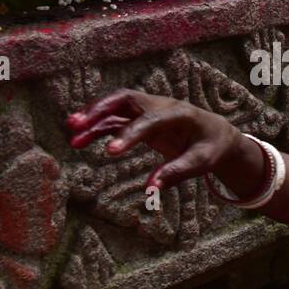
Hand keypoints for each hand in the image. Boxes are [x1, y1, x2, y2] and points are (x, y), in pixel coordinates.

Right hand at [66, 89, 255, 192]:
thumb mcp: (201, 162)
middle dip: (100, 110)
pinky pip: (116, 120)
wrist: (217, 134)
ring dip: (94, 117)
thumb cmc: (211, 148)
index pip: (150, 120)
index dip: (130, 134)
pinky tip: (81, 139)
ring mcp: (148, 110)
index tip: (111, 152)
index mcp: (179, 113)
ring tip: (72, 132)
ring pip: (116, 107)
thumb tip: (152, 188)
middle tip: (77, 123)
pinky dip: (99, 127)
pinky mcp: (141, 119)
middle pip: (125, 100)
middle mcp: (160, 105)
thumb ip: (177, 172)